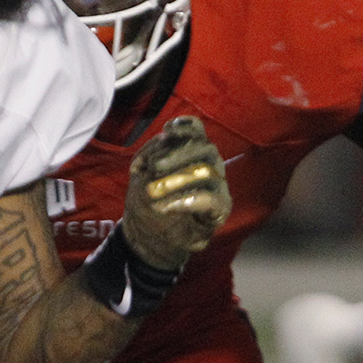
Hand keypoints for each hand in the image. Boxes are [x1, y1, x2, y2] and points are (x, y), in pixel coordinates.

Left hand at [123, 115, 230, 271]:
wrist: (148, 235)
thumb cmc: (148, 199)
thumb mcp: (142, 173)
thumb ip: (152, 154)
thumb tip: (163, 139)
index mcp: (192, 152)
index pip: (197, 132)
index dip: (186, 127)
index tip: (168, 129)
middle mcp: (209, 165)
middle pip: (204, 149)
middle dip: (178, 155)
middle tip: (155, 167)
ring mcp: (217, 187)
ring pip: (207, 173)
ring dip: (176, 180)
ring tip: (152, 191)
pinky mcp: (219, 210)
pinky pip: (211, 200)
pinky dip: (186, 200)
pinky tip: (165, 206)